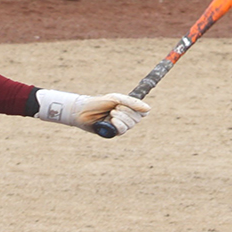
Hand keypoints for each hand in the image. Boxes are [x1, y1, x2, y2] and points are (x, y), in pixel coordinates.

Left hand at [34, 89, 149, 135]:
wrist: (83, 110)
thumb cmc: (98, 103)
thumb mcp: (116, 99)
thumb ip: (132, 102)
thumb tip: (148, 109)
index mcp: (127, 109)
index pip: (142, 112)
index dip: (138, 109)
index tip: (126, 104)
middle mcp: (125, 119)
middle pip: (137, 119)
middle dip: (126, 112)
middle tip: (114, 108)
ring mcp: (119, 126)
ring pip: (130, 125)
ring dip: (121, 117)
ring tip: (111, 113)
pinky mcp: (112, 133)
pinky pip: (122, 130)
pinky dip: (118, 124)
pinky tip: (111, 120)